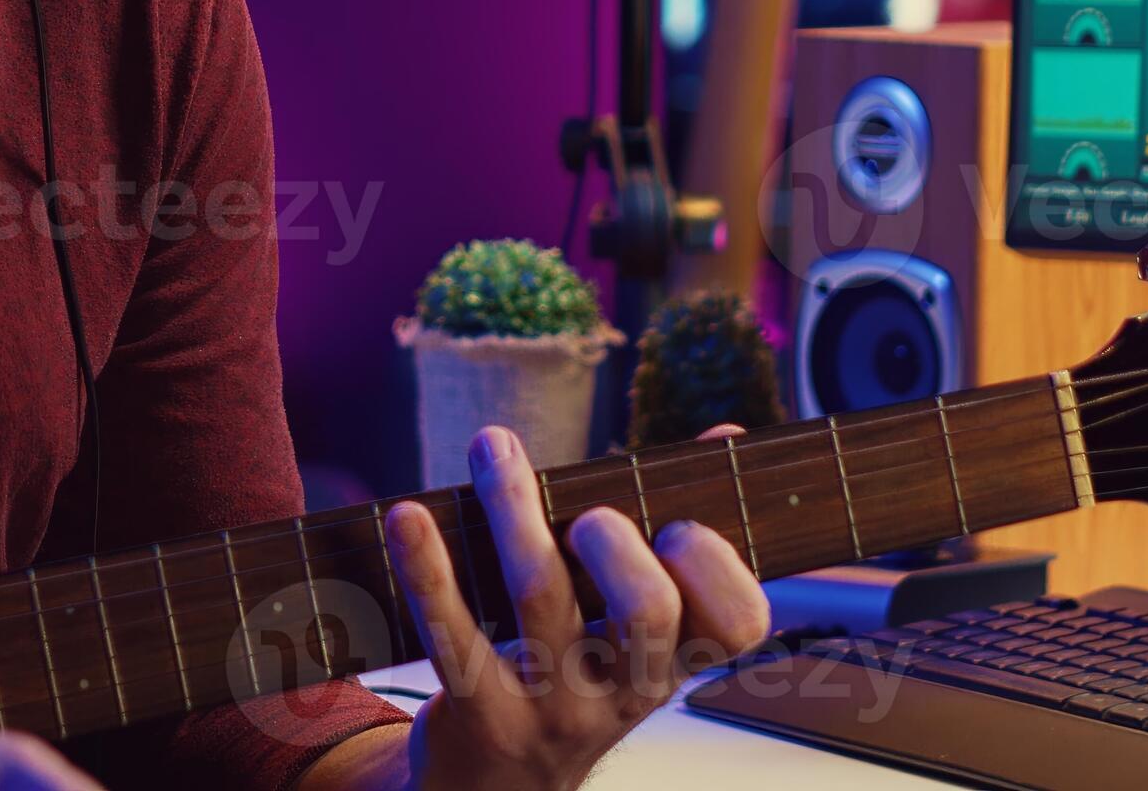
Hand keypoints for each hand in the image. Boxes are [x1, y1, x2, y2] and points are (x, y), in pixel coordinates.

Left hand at [373, 424, 771, 790]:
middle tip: (587, 515)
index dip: (719, 566)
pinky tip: (409, 516)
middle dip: (619, 542)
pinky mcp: (480, 714)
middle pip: (647, 609)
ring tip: (495, 450)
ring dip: (515, 507)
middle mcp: (623, 691)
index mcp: (673, 662)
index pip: (738, 623)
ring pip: (542, 596)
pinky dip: (427, 567)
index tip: (679, 523)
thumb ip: (674, 537)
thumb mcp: (634, 637)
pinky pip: (453, 634)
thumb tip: (726, 434)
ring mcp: (552, 707)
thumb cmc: (572, 684)